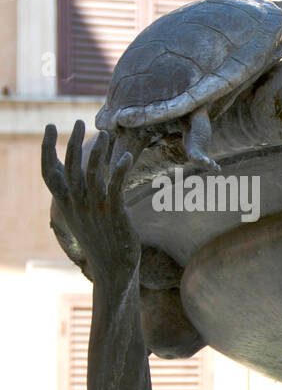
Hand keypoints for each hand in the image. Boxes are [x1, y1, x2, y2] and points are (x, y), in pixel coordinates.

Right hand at [42, 121, 137, 282]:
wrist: (113, 268)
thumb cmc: (101, 241)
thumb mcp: (82, 218)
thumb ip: (79, 196)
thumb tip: (81, 175)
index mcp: (64, 204)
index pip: (48, 171)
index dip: (47, 147)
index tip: (50, 126)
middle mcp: (75, 204)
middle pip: (70, 165)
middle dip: (72, 140)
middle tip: (77, 120)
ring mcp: (94, 207)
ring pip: (93, 172)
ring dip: (99, 150)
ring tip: (105, 133)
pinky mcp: (114, 212)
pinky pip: (115, 185)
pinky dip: (120, 168)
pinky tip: (126, 156)